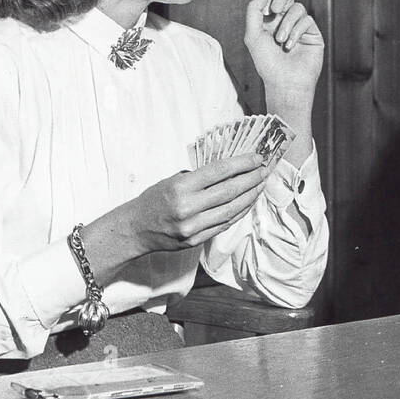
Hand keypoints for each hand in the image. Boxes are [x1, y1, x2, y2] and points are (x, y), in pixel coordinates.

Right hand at [128, 154, 269, 254]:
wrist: (135, 229)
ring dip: (250, 196)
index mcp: (180, 187)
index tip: (257, 157)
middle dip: (251, 179)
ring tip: (260, 184)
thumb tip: (230, 169)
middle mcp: (188, 208)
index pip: (219, 171)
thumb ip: (199, 177)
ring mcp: (193, 228)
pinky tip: (248, 202)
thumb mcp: (172, 179)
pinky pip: (225, 224)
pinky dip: (239, 212)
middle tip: (265, 169)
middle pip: (229, 191)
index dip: (242, 163)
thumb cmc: (153, 200)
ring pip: (231, 210)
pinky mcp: (196, 241)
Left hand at [243, 0, 324, 98]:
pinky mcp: (312, 33)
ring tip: (281, 40)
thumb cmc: (266, 62)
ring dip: (287, 23)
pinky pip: (307, 20)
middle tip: (275, 11)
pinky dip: (297, 31)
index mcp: (269, 20)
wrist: (284, 82)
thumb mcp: (252, 34)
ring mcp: (299, 26)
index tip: (266, 10)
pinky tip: (291, 45)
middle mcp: (284, 20)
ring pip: (297, 7)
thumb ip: (254, 9)